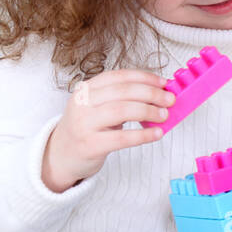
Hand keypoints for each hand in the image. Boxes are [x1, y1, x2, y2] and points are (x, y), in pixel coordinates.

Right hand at [41, 69, 174, 192]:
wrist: (61, 155)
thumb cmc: (87, 128)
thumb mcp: (97, 107)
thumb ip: (122, 99)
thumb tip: (158, 94)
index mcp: (86, 89)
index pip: (119, 76)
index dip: (144, 77)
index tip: (164, 82)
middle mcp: (83, 103)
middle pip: (122, 91)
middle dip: (150, 93)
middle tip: (169, 99)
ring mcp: (84, 124)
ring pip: (121, 111)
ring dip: (148, 111)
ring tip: (164, 115)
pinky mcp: (90, 145)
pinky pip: (122, 138)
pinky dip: (143, 135)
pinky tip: (157, 134)